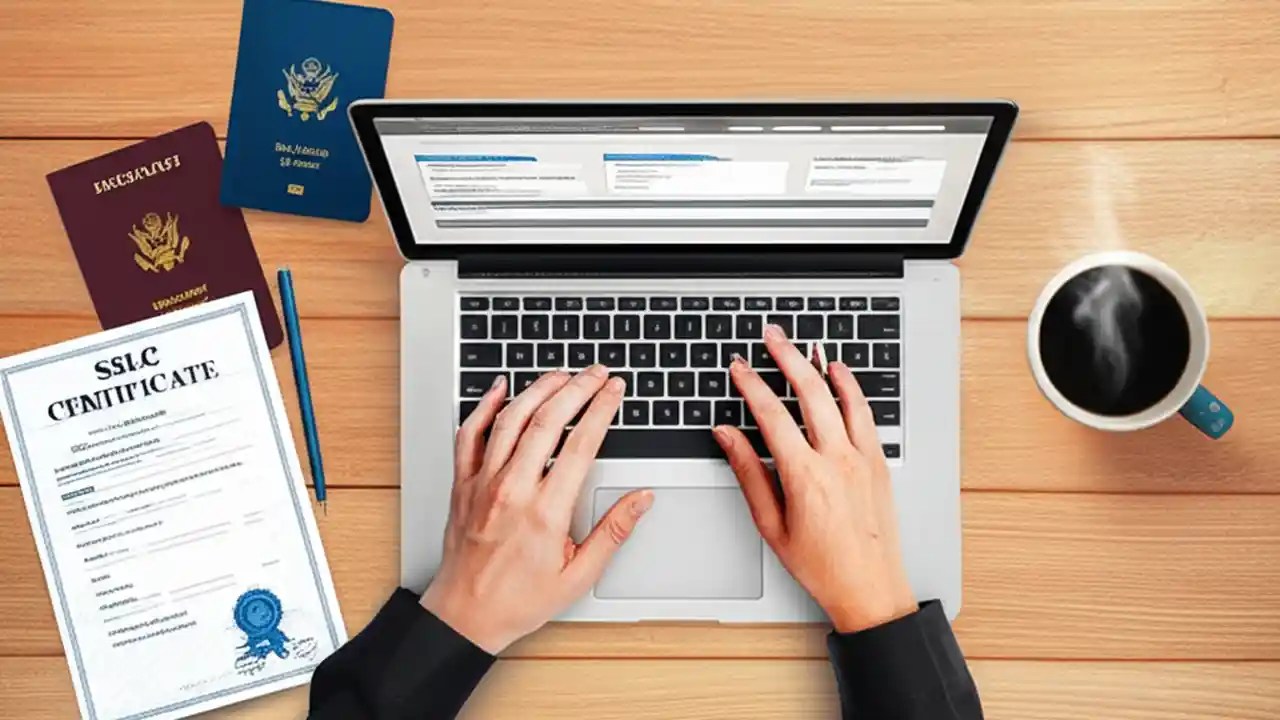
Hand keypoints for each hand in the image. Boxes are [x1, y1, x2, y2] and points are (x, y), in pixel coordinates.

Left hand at [420, 366, 653, 653]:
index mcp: (545, 512)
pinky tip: (500, 388)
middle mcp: (512, 490)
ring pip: (510, 419)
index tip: (614, 390)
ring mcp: (483, 483)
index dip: (602, 409)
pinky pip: (469, 434)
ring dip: (538, 388)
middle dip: (576, 388)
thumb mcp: (579, 575)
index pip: (580, 443)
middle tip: (595, 373)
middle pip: (547, 420)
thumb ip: (614, 532)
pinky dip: (485, 406)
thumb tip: (642, 500)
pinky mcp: (462, 483)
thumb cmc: (518, 599)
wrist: (465, 615)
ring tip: (561, 374)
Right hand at [714, 325, 916, 632]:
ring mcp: (863, 459)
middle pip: (809, 392)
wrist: (870, 589)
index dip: (751, 385)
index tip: (739, 368)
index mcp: (805, 476)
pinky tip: (840, 375)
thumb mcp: (771, 524)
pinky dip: (851, 389)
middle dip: (786, 357)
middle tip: (771, 335)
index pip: (771, 414)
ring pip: (841, 396)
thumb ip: (749, 473)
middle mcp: (837, 460)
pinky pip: (865, 414)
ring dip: (820, 365)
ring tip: (804, 345)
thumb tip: (728, 437)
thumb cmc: (821, 566)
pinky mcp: (880, 463)